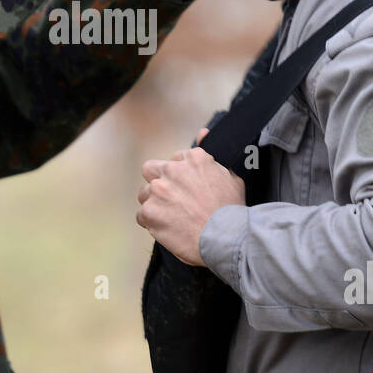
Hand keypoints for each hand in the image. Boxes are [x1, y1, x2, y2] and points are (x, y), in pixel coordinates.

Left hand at [137, 129, 244, 265]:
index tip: (187, 189)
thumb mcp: (230, 176)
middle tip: (172, 199)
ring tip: (172, 219)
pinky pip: (141, 216)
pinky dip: (152, 223)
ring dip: (154, 204)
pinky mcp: (150, 211)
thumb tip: (202, 134)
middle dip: (158, 182)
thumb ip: (211, 156)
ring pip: (145, 194)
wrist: (226, 238)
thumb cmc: (231, 211)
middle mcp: (172, 170)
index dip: (180, 177)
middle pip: (151, 169)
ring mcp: (159, 190)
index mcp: (193, 159)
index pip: (175, 160)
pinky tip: (168, 229)